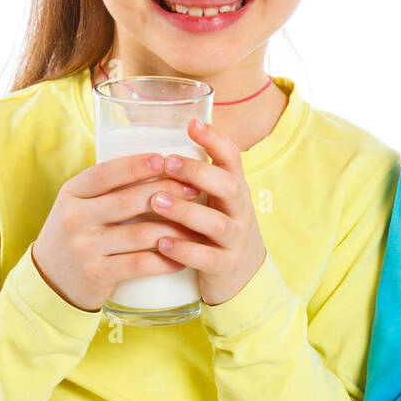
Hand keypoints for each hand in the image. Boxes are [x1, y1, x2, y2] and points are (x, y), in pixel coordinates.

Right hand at [31, 153, 206, 313]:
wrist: (49, 282)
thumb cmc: (76, 235)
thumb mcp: (78, 205)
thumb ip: (106, 188)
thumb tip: (158, 163)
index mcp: (71, 194)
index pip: (107, 173)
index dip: (137, 165)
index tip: (166, 158)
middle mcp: (75, 218)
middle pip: (129, 200)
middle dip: (167, 192)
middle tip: (194, 190)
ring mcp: (84, 247)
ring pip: (140, 233)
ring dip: (175, 229)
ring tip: (197, 225)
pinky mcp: (96, 274)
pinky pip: (139, 264)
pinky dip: (165, 260)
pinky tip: (182, 258)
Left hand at [145, 117, 266, 306]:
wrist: (245, 277)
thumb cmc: (219, 230)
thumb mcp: (218, 200)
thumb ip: (199, 177)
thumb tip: (158, 143)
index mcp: (235, 190)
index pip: (232, 158)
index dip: (215, 139)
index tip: (192, 123)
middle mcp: (240, 211)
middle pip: (230, 186)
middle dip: (199, 173)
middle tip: (168, 163)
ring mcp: (235, 240)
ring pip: (217, 223)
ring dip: (185, 211)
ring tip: (156, 202)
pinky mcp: (226, 267)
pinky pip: (208, 259)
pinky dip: (185, 250)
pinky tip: (163, 243)